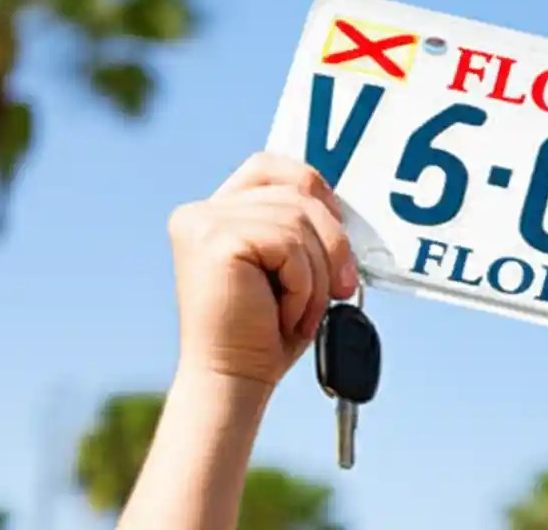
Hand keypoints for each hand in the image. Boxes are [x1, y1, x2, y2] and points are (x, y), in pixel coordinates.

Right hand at [166, 152, 357, 386]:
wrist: (235, 379)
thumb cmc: (266, 330)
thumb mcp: (292, 266)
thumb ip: (304, 227)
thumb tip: (345, 207)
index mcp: (216, 212)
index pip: (272, 167)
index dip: (314, 188)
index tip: (337, 231)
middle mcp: (201, 212)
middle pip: (297, 194)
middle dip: (332, 244)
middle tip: (341, 290)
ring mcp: (203, 223)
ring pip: (298, 220)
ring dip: (317, 274)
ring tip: (299, 311)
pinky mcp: (214, 240)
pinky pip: (288, 244)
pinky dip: (303, 284)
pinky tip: (284, 314)